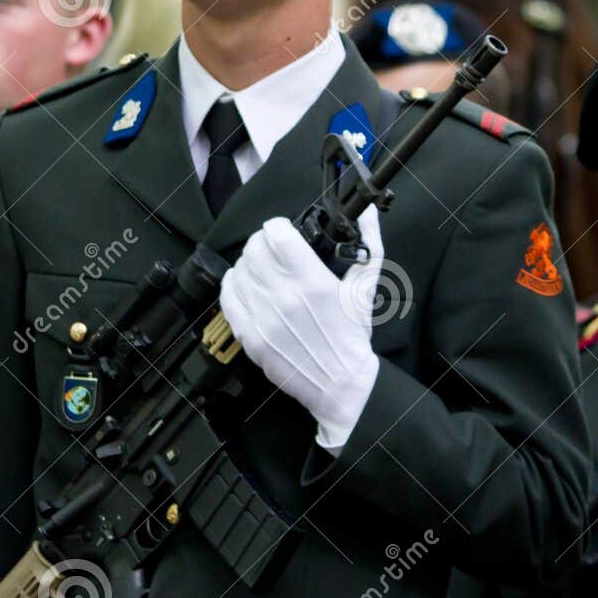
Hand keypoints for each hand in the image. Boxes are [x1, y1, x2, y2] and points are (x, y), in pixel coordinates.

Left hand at [218, 212, 382, 454]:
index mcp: (313, 282)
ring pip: (239, 270)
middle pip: (254, 249)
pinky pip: (228, 298)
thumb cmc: (352, 336)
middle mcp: (284, 297)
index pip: (278, 235)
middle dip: (262, 241)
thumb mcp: (365, 287)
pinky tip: (245, 284)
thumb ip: (369, 243)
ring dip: (247, 262)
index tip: (283, 230)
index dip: (278, 226)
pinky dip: (233, 285)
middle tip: (270, 247)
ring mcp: (263, 317)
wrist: (340, 383)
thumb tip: (367, 213)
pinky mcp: (250, 335)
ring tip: (260, 267)